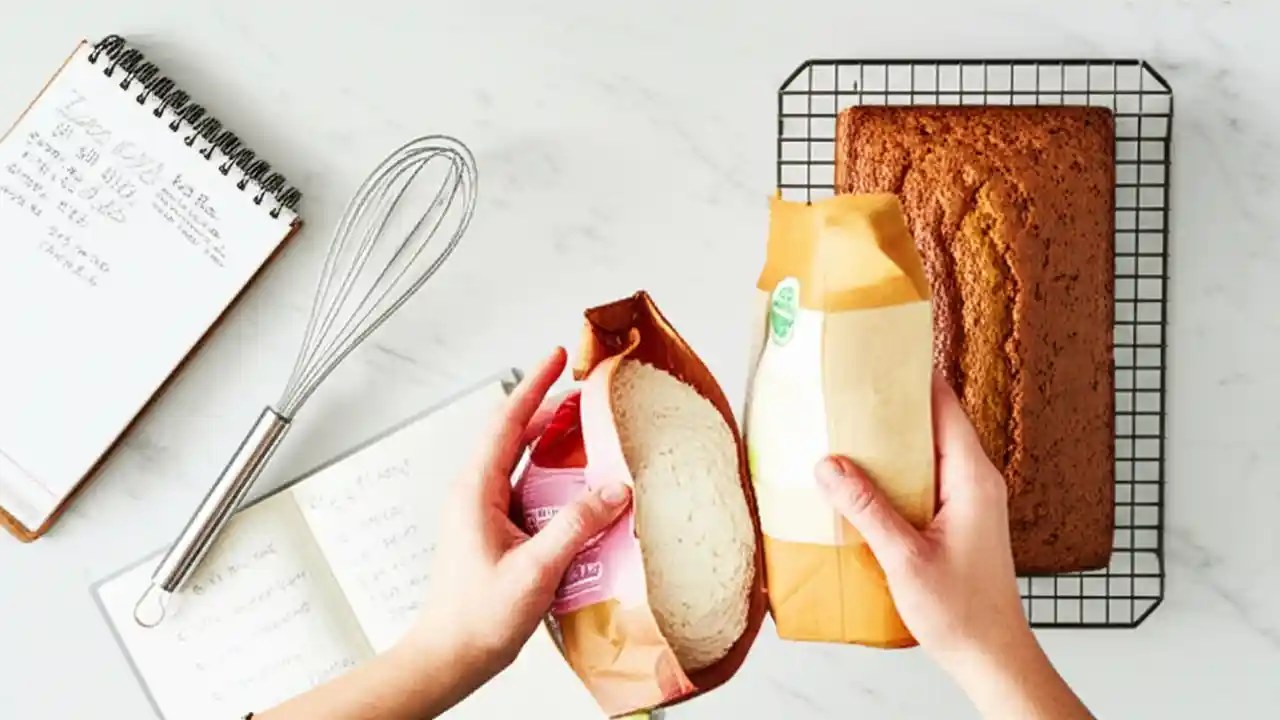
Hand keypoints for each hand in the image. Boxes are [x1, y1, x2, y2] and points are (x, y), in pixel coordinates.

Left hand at [256, 348, 630, 719]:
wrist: (450, 657)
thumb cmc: (476, 619)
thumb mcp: (534, 570)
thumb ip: (575, 526)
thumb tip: (613, 489)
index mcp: (476, 490)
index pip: (507, 420)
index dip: (536, 385)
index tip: (558, 356)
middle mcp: (476, 493)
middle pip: (515, 435)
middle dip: (552, 411)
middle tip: (589, 396)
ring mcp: (484, 513)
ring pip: (522, 463)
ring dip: (555, 447)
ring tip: (593, 436)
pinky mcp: (496, 532)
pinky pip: (528, 491)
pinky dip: (555, 481)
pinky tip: (583, 492)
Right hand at [815, 374, 1091, 718]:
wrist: (991, 656)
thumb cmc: (962, 613)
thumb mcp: (905, 559)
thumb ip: (867, 509)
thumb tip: (828, 464)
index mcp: (972, 477)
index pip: (944, 404)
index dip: (913, 374)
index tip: (877, 353)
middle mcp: (975, 480)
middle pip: (931, 421)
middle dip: (890, 405)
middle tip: (843, 389)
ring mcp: (967, 498)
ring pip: (924, 450)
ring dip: (888, 441)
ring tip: (841, 428)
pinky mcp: (956, 517)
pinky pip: (922, 477)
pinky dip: (892, 471)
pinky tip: (858, 480)